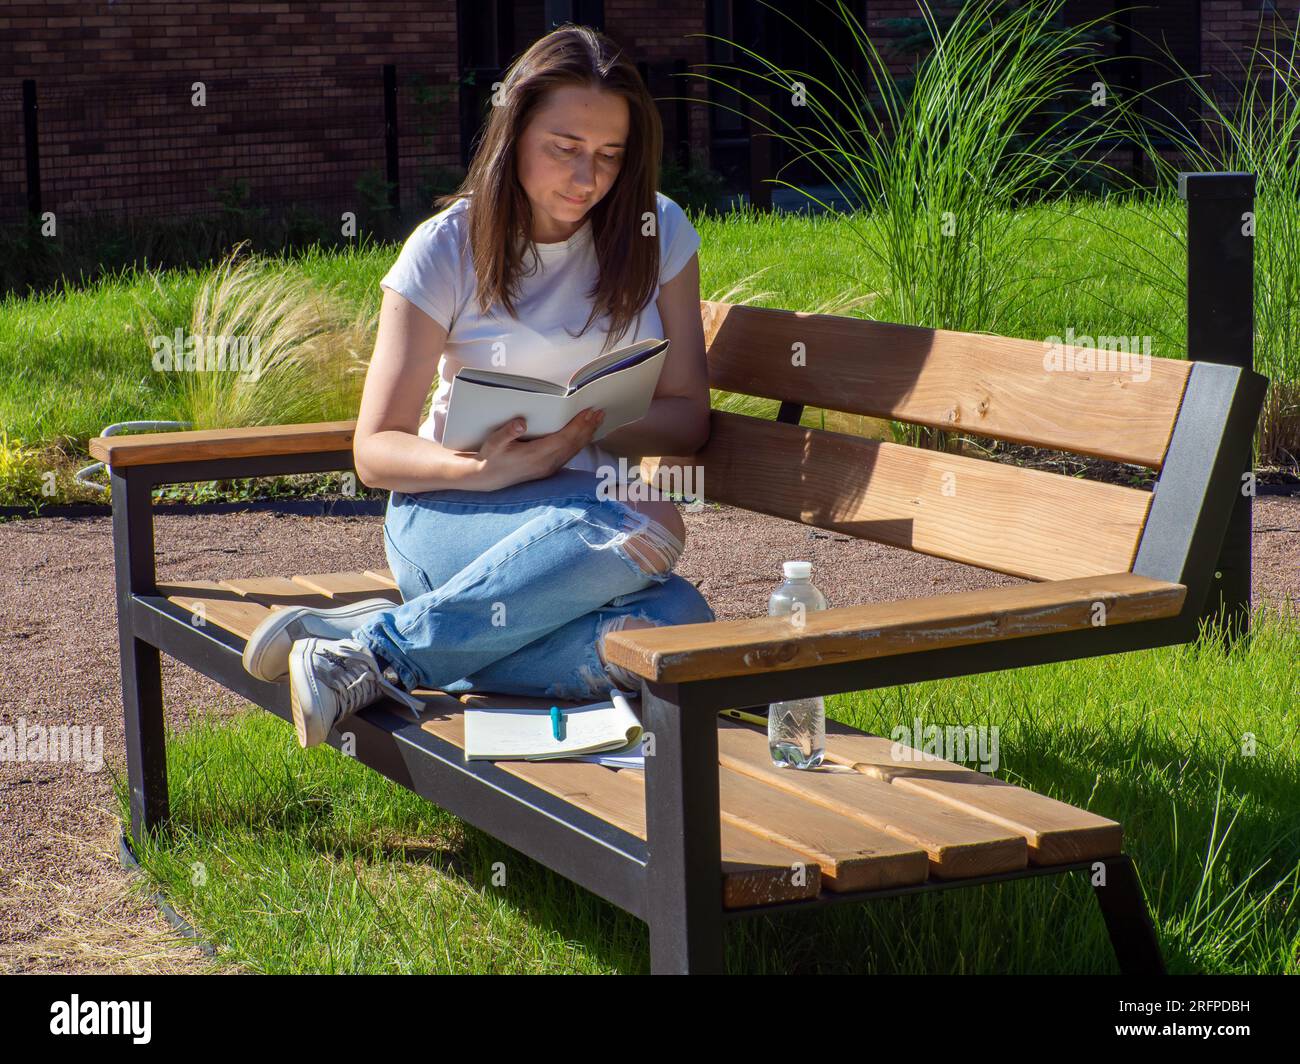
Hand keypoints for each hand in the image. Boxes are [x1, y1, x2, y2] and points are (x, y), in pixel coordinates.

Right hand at [474, 407, 605, 489]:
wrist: (487, 479)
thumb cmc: (490, 458)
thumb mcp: (493, 443)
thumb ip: (507, 432)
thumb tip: (521, 423)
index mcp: (535, 456)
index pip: (563, 439)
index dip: (577, 425)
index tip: (588, 412)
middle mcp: (546, 464)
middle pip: (573, 444)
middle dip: (587, 427)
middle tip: (599, 412)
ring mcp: (549, 468)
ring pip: (574, 450)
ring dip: (587, 434)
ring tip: (597, 420)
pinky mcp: (549, 469)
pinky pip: (569, 454)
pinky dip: (580, 442)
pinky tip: (585, 434)